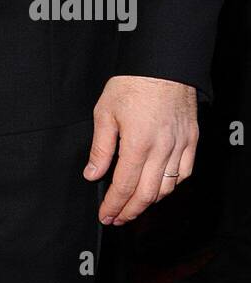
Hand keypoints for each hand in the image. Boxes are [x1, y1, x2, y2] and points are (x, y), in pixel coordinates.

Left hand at [84, 75, 197, 223]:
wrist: (163, 64)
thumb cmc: (133, 83)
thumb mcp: (105, 112)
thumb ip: (100, 147)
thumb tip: (92, 173)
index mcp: (138, 143)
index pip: (124, 186)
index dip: (113, 205)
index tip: (105, 215)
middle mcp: (161, 149)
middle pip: (147, 194)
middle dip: (129, 211)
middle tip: (116, 218)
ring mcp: (179, 146)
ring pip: (167, 188)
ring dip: (150, 203)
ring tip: (134, 207)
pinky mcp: (191, 140)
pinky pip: (185, 173)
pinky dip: (172, 186)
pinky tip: (160, 188)